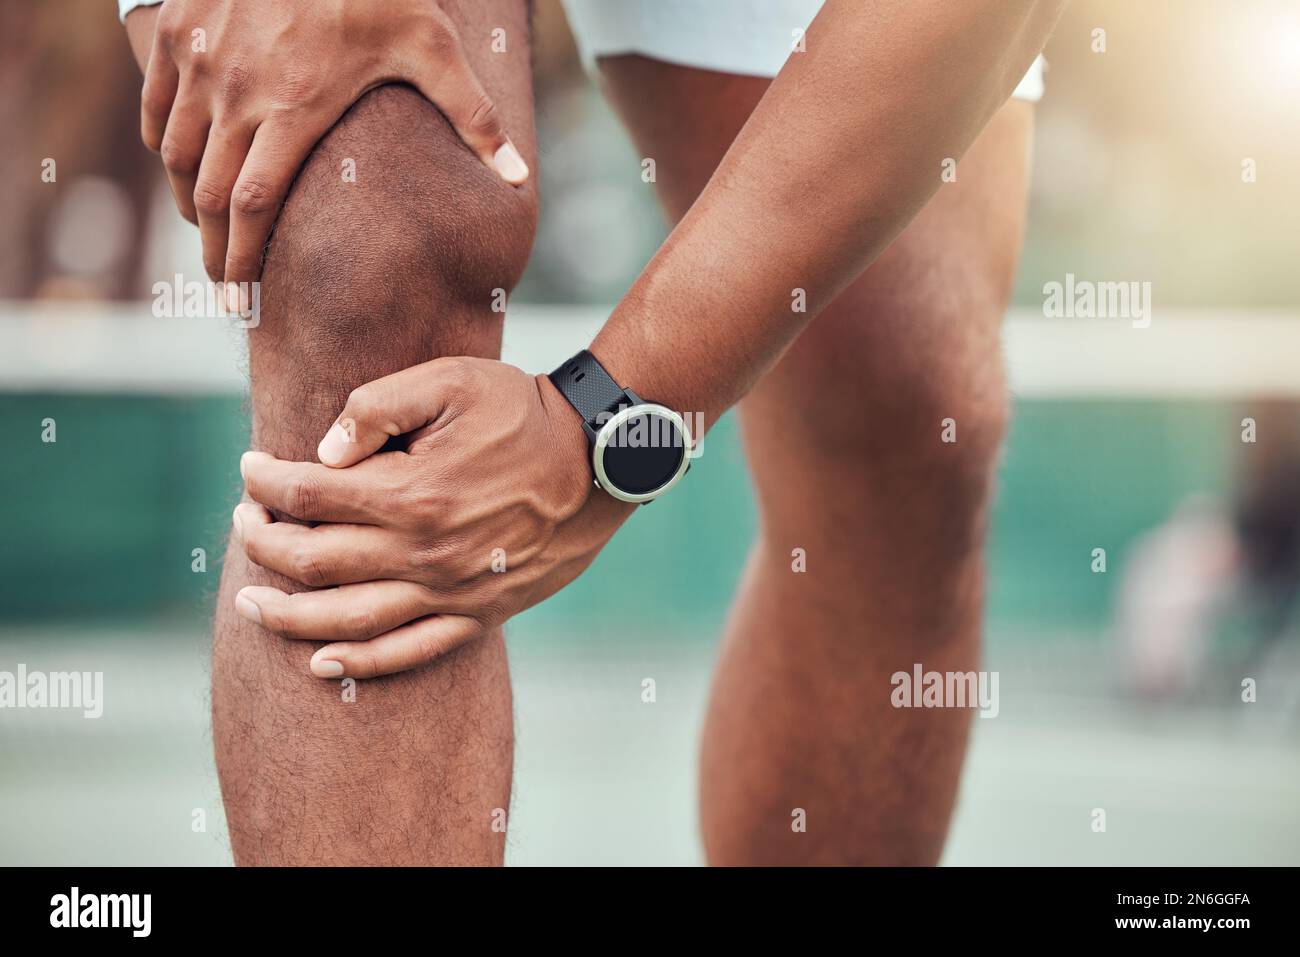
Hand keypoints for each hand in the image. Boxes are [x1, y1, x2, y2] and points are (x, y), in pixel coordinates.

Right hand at [132, 0, 527, 293]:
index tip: (241, 297)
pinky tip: (181, 169)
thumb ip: (474, 117)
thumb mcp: (435, 46)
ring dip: (187, 202)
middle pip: (209, 194)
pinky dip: (163, 147)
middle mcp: (238, 92)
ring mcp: (201, 62)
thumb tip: (519, 178)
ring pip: (176, 155)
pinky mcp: (178, 34)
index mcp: (296, 107)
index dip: (242, 259)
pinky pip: (156, 110)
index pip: (254, 204)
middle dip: (213, 250)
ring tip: (207, 233)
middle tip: (222, 286)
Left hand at [232, 357, 633, 678]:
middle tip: (241, 523)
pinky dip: (360, 663)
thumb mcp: (451, 382)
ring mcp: (450, 590)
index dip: (265, 480)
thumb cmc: (523, 412)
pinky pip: (409, 651)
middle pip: (313, 560)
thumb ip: (377, 408)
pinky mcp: (478, 613)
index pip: (308, 495)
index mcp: (411, 491)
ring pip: (347, 618)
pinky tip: (322, 663)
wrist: (599, 460)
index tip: (249, 466)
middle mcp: (423, 551)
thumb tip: (322, 453)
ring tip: (252, 605)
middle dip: (262, 541)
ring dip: (288, 615)